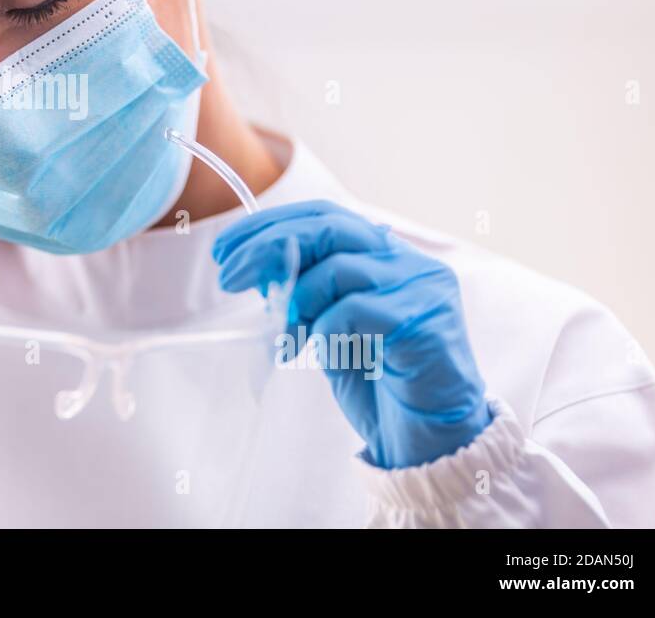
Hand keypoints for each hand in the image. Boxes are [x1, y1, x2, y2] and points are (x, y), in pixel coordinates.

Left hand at [213, 200, 490, 468]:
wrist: (430, 438)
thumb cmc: (379, 382)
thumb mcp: (329, 327)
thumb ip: (304, 293)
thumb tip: (257, 268)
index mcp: (387, 255)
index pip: (325, 216)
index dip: (270, 225)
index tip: (224, 249)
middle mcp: (411, 262)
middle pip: (331, 227)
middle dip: (269, 246)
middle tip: (228, 276)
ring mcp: (424, 288)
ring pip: (341, 268)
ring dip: (295, 298)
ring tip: (281, 334)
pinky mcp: (426, 322)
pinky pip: (354, 310)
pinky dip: (321, 328)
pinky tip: (313, 350)